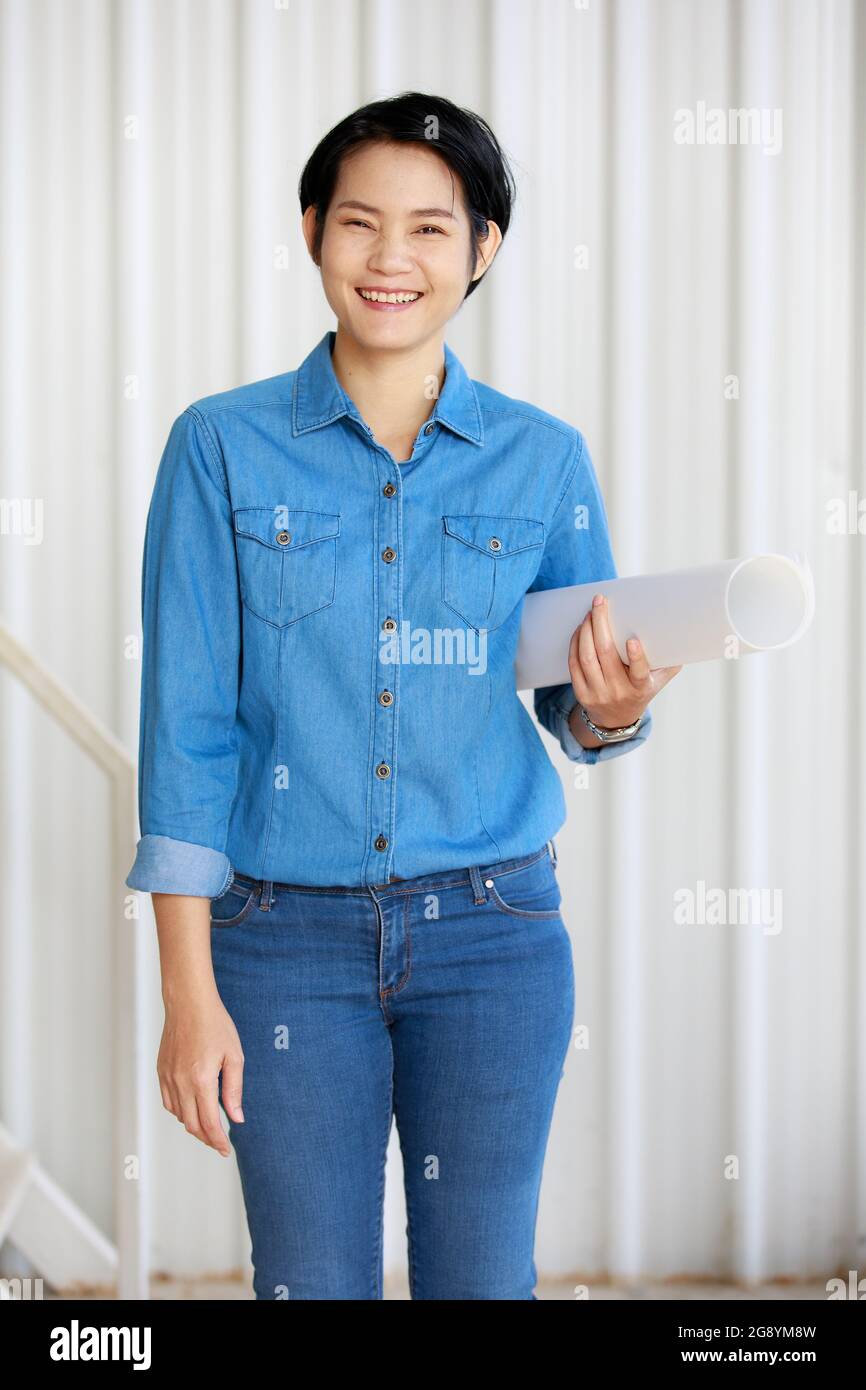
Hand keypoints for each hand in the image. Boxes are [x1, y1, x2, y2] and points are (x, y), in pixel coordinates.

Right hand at [157, 992, 244, 1157]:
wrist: (189, 1003)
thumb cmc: (215, 1025)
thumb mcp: (233, 1056)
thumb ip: (234, 1090)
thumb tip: (236, 1117)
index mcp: (201, 1080)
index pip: (209, 1123)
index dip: (218, 1140)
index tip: (225, 1150)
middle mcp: (181, 1083)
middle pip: (192, 1124)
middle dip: (206, 1138)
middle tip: (219, 1142)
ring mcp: (168, 1078)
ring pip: (179, 1115)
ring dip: (193, 1125)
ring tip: (208, 1127)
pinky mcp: (161, 1071)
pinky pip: (168, 1102)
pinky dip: (180, 1111)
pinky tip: (191, 1108)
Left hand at [568, 592, 681, 728]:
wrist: (617, 720)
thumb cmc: (641, 690)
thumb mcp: (660, 679)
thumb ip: (670, 660)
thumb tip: (682, 631)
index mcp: (640, 687)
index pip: (639, 673)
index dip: (636, 657)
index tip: (633, 640)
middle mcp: (618, 691)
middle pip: (605, 655)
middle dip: (600, 624)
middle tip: (600, 602)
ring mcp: (598, 693)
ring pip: (587, 658)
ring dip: (586, 631)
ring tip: (590, 613)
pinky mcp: (581, 693)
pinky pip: (574, 664)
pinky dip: (575, 643)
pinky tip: (580, 629)